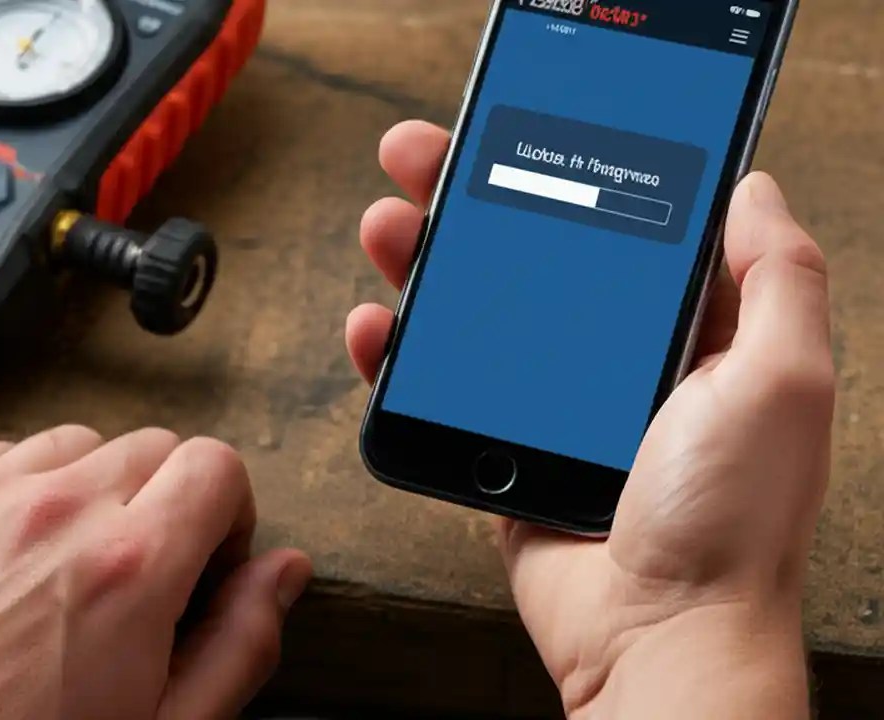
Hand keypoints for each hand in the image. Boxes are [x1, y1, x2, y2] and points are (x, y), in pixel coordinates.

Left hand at [0, 426, 311, 719]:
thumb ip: (239, 643)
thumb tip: (281, 573)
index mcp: (128, 569)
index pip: (217, 465)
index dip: (228, 513)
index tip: (207, 557)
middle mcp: (56, 512)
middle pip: (154, 446)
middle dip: (167, 501)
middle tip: (145, 573)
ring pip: (80, 441)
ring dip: (95, 488)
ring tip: (75, 562)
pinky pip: (2, 452)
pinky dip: (24, 486)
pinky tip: (17, 548)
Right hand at [348, 121, 831, 718]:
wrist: (657, 633)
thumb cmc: (729, 522)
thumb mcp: (781, 380)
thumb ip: (775, 278)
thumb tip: (751, 190)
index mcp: (684, 334)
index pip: (613, 228)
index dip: (561, 172)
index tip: (513, 135)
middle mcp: (614, 362)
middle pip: (528, 260)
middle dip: (470, 203)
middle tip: (421, 164)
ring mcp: (552, 406)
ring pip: (475, 315)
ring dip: (423, 264)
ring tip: (387, 227)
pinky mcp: (502, 450)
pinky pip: (442, 390)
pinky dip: (399, 356)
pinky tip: (377, 328)